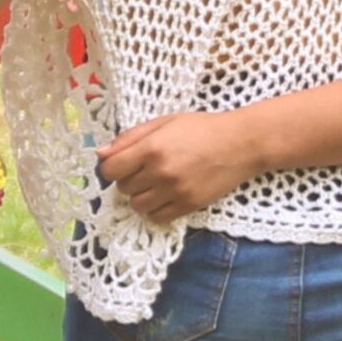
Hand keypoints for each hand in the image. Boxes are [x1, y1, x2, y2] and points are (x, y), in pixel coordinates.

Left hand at [98, 110, 262, 227]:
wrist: (241, 144)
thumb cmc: (202, 128)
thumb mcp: (164, 122)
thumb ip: (130, 138)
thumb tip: (100, 153)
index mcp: (151, 148)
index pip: (110, 170)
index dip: (113, 167)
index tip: (123, 163)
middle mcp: (160, 172)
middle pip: (123, 188)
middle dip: (128, 179)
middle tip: (144, 170)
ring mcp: (175, 191)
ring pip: (137, 206)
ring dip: (140, 196)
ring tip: (154, 184)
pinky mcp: (188, 205)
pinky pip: (157, 218)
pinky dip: (155, 210)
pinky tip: (163, 196)